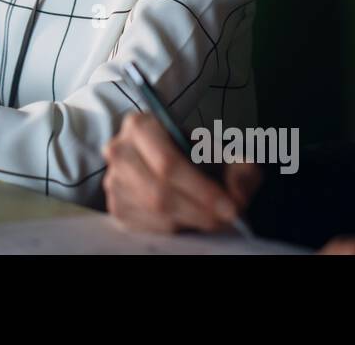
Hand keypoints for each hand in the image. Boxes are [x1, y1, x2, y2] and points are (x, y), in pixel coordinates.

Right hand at [102, 112, 263, 233]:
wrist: (181, 165)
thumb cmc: (201, 157)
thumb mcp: (227, 154)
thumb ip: (240, 170)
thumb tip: (235, 195)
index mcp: (141, 126)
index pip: (167, 163)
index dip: (201, 189)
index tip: (231, 206)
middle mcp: (119, 151)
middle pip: (159, 192)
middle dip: (198, 210)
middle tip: (227, 219)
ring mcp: (114, 181)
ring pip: (155, 213)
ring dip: (190, 221)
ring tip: (214, 218)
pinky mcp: (116, 207)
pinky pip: (148, 227)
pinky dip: (175, 228)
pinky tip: (191, 219)